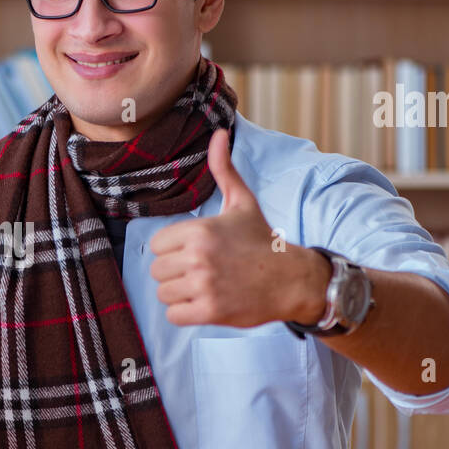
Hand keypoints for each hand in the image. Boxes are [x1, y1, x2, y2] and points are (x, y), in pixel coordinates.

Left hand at [148, 128, 327, 326]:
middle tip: (200, 271)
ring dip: (179, 294)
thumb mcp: (242, 202)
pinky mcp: (210, 311)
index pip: (157, 245)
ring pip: (164, 293)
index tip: (195, 251)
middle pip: (157, 271)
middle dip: (175, 273)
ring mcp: (204, 286)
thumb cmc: (262, 240)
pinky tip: (204, 303)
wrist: (292, 279)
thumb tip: (219, 133)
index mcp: (200, 231)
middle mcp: (199, 257)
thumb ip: (224, 170)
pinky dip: (185, 313)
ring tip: (203, 287)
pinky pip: (174, 316)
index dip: (173, 250)